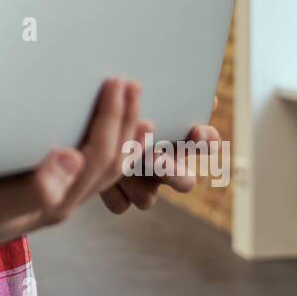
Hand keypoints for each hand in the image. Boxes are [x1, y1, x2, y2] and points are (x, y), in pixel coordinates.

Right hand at [0, 77, 144, 248]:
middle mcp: (64, 202)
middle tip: (132, 83)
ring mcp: (56, 199)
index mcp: (57, 201)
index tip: (116, 82)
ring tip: (136, 110)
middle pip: (109, 162)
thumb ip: (34, 186)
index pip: (98, 156)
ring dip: (122, 136)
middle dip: (124, 122)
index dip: (112, 119)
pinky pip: (89, 172)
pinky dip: (106, 151)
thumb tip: (73, 157)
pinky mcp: (45, 192)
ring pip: (104, 171)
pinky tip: (106, 137)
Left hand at [99, 97, 220, 213]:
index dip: (206, 141)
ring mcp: (144, 187)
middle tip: (155, 156)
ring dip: (136, 183)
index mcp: (181, 142)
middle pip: (183, 182)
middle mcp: (167, 169)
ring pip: (147, 198)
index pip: (207, 143)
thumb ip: (169, 91)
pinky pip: (119, 204)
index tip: (196, 131)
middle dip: (171, 171)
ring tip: (121, 165)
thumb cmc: (124, 104)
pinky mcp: (118, 197)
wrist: (89, 126)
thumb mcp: (145, 94)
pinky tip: (98, 174)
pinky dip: (110, 192)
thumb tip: (204, 92)